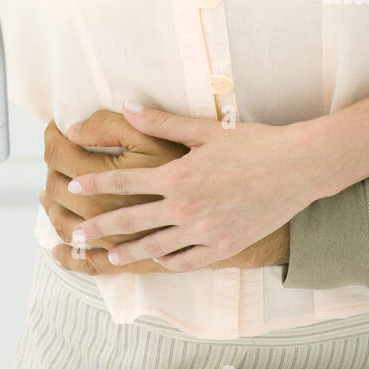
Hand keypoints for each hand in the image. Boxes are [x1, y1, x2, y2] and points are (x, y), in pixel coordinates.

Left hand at [58, 101, 313, 272]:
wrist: (296, 170)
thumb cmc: (252, 144)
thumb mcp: (204, 130)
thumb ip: (161, 122)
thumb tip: (126, 106)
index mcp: (178, 176)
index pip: (125, 182)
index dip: (96, 186)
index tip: (72, 189)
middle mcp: (186, 208)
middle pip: (132, 221)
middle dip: (99, 227)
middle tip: (75, 233)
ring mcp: (204, 231)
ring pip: (156, 247)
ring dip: (128, 251)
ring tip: (108, 255)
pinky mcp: (223, 247)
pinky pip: (187, 260)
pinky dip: (168, 261)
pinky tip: (157, 260)